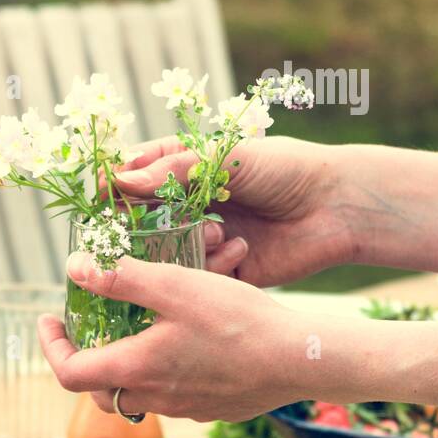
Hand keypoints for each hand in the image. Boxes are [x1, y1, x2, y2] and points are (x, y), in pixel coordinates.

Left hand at [38, 251, 327, 421]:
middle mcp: (155, 397)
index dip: (51, 346)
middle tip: (89, 328)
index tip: (48, 320)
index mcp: (136, 368)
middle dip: (84, 360)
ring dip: (123, 368)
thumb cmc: (237, 320)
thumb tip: (75, 268)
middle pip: (97, 391)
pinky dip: (161, 374)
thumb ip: (122, 278)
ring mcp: (185, 408)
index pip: (69, 372)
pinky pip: (172, 396)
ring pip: (136, 395)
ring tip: (135, 332)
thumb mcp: (175, 286)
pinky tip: (185, 344)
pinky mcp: (212, 408)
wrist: (298, 359)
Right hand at [112, 135, 355, 285]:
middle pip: (143, 222)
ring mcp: (207, 241)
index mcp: (189, 171)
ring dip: (184, 246)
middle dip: (139, 228)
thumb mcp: (229, 158)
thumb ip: (176, 170)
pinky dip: (211, 267)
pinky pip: (199, 278)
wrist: (338, 206)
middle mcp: (192, 207)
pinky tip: (240, 248)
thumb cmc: (286, 168)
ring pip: (167, 255)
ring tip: (215, 232)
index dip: (115, 188)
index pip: (137, 178)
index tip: (99, 196)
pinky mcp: (227, 272)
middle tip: (134, 233)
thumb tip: (121, 181)